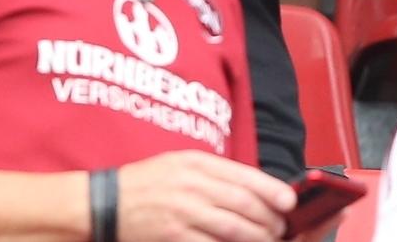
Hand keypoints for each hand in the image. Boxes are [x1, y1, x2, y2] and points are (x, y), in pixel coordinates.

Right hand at [114, 149, 295, 241]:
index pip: (244, 176)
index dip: (272, 190)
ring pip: (235, 228)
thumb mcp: (178, 164)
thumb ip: (213, 173)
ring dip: (259, 237)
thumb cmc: (146, 183)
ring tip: (268, 240)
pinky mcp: (176, 237)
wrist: (107, 203)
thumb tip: (252, 188)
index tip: (289, 201)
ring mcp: (184, 213)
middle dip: (270, 219)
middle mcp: (192, 185)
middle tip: (281, 228)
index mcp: (195, 163)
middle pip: (245, 204)